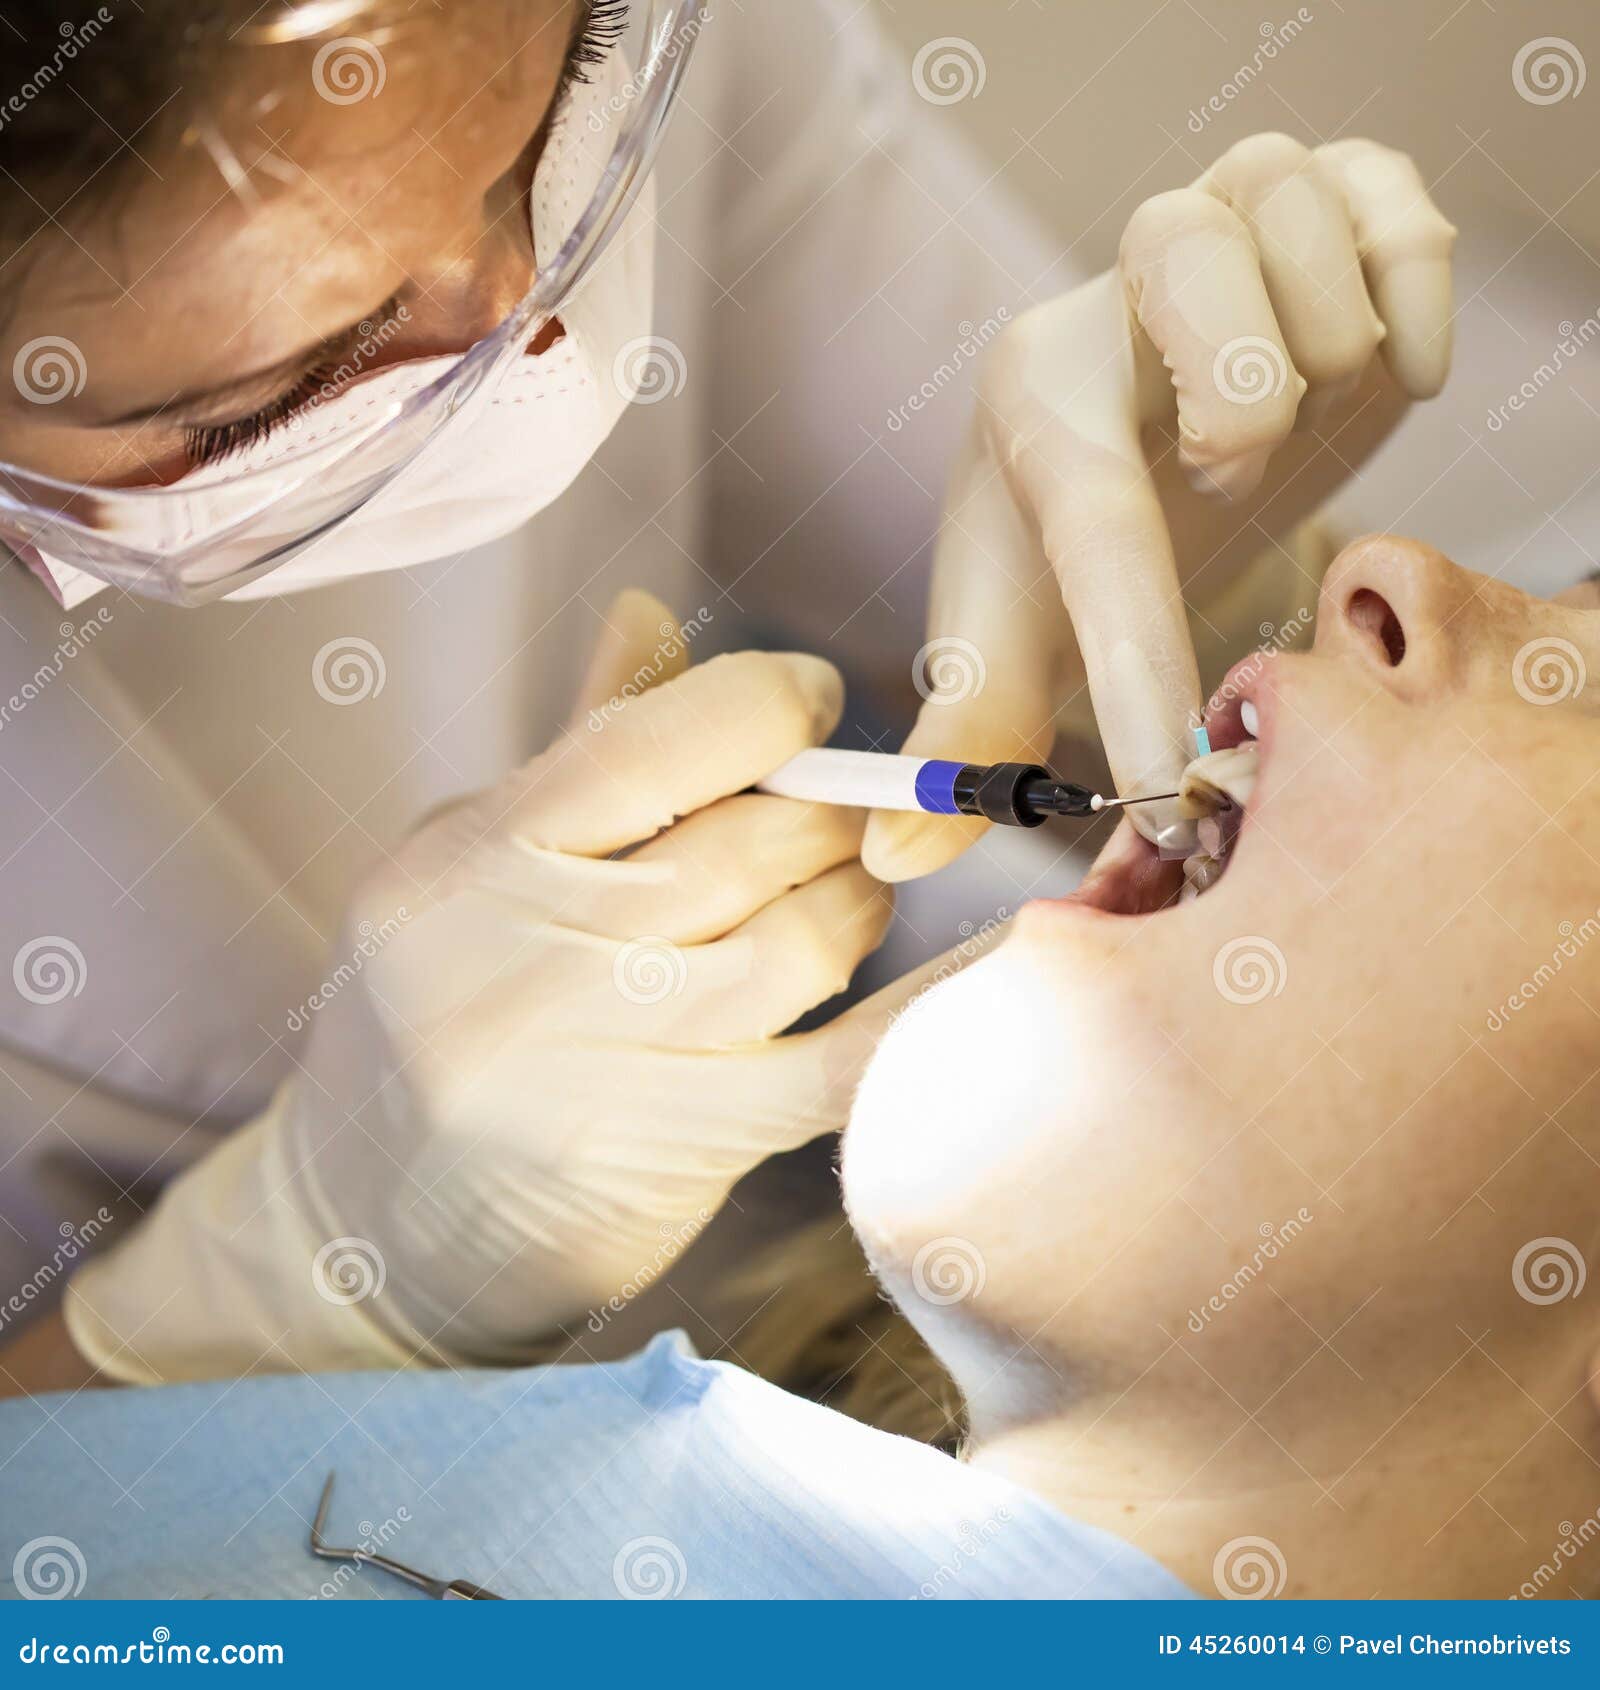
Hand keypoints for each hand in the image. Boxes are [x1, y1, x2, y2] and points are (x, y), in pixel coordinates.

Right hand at [67, 592, 905, 1377]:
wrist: (372, 1228)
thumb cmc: (436, 1013)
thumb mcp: (472, 867)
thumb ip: (577, 749)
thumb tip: (652, 607)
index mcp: (474, 859)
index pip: (651, 745)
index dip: (768, 705)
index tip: (812, 700)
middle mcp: (532, 956)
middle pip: (751, 843)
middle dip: (830, 811)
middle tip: (844, 810)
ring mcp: (605, 1062)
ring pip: (807, 939)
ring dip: (861, 900)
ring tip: (845, 893)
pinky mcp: (676, 1148)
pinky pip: (842, 1062)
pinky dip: (930, 1007)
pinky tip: (1000, 961)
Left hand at [864, 134, 1455, 879]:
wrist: (1166, 432)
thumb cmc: (1077, 539)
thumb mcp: (1014, 631)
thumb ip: (966, 733)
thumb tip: (892, 850)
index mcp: (1032, 395)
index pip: (1091, 522)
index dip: (1134, 659)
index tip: (1169, 776)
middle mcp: (1115, 287)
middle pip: (1201, 300)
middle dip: (1240, 423)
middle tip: (1227, 483)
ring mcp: (1227, 219)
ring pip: (1307, 250)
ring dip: (1324, 375)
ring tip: (1282, 429)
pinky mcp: (1332, 198)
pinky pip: (1405, 226)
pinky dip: (1414, 319)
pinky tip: (1372, 377)